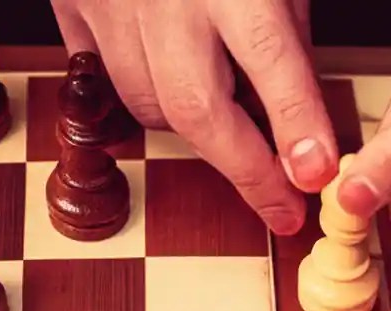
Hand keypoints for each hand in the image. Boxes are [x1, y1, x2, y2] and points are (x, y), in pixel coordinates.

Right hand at [51, 0, 337, 234]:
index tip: (319, 175)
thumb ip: (286, 26)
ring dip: (198, 131)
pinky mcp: (72, 4)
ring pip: (149, 102)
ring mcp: (109, 2)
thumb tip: (303, 111)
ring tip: (240, 142)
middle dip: (245, 170)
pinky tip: (176, 90)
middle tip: (284, 209)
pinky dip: (147, 94)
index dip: (297, 124)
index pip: (271, 61)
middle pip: (195, 107)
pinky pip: (107, 76)